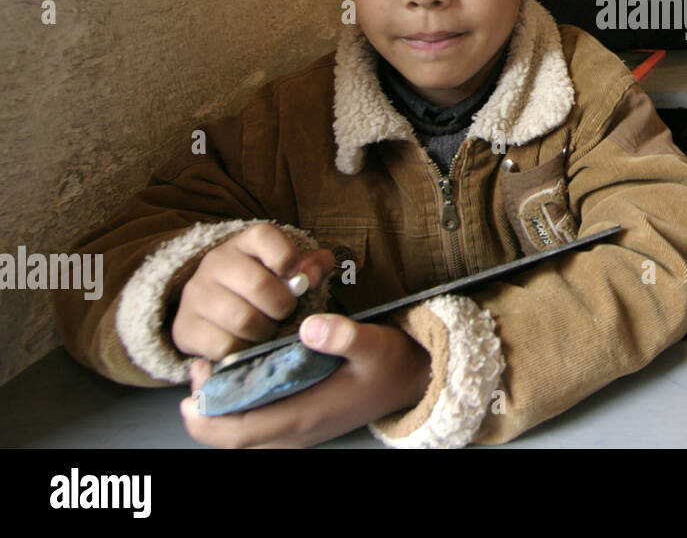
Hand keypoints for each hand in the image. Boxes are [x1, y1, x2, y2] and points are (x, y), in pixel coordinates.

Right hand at [171, 223, 334, 361]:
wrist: (214, 310)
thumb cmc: (264, 286)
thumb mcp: (290, 270)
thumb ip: (312, 266)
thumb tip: (312, 274)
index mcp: (245, 242)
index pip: (265, 237)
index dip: (288, 260)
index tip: (294, 280)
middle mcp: (215, 262)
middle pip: (259, 286)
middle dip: (282, 306)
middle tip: (284, 313)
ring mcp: (195, 294)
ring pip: (243, 320)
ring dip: (264, 332)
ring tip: (266, 328)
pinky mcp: (184, 327)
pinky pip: (224, 346)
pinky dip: (244, 351)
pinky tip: (246, 343)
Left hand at [181, 315, 432, 447]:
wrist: (413, 380)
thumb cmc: (391, 363)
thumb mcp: (375, 343)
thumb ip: (343, 335)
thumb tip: (308, 326)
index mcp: (305, 414)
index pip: (239, 430)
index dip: (207, 413)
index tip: (194, 381)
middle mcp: (295, 431)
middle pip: (231, 437)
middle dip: (206, 409)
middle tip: (200, 368)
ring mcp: (298, 430)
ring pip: (243, 434)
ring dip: (221, 408)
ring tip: (215, 370)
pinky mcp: (301, 423)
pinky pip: (257, 426)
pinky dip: (239, 407)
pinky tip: (241, 377)